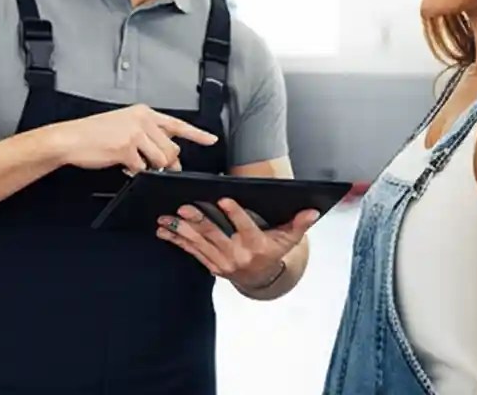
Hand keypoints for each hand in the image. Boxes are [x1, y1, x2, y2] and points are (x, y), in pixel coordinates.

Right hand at [47, 104, 216, 172]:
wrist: (70, 138)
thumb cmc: (94, 134)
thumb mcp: (124, 125)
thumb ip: (148, 136)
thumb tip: (167, 157)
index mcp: (144, 113)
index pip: (177, 123)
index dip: (197, 134)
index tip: (212, 140)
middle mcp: (142, 120)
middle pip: (171, 148)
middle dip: (167, 163)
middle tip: (155, 168)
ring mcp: (135, 133)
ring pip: (160, 160)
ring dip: (150, 168)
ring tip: (134, 163)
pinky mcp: (126, 148)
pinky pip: (142, 169)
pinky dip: (134, 172)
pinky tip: (123, 166)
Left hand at [156, 198, 318, 286]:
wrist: (261, 278)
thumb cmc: (273, 251)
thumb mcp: (288, 239)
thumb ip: (299, 224)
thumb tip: (313, 211)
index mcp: (256, 245)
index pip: (245, 227)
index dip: (234, 214)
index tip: (224, 199)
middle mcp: (237, 255)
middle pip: (215, 234)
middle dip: (198, 220)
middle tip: (184, 206)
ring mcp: (221, 261)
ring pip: (199, 243)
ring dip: (181, 230)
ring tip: (166, 218)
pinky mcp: (210, 264)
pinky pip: (191, 251)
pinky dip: (177, 240)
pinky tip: (164, 230)